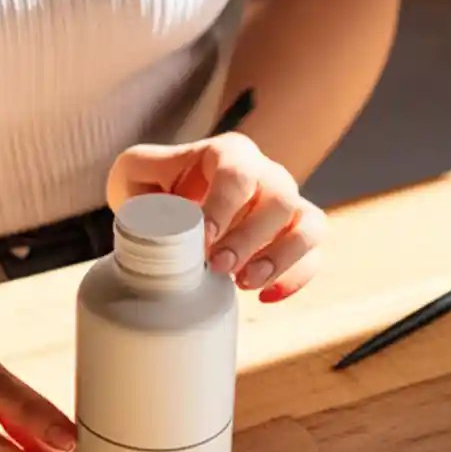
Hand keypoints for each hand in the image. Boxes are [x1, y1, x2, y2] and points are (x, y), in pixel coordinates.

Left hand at [107, 133, 327, 302]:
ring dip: (281, 259)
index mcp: (231, 153)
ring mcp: (287, 206)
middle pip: (280, 198)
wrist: (173, 208)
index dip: (224, 206)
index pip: (238, 172)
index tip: (202, 238)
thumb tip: (166, 209)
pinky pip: (313, 256)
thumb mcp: (137, 172)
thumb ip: (142, 176)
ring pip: (309, 225)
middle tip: (216, 267)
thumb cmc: (156, 187)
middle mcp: (267, 174)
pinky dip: (295, 279)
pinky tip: (264, 297)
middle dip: (250, 238)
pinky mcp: (296, 237)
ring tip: (244, 284)